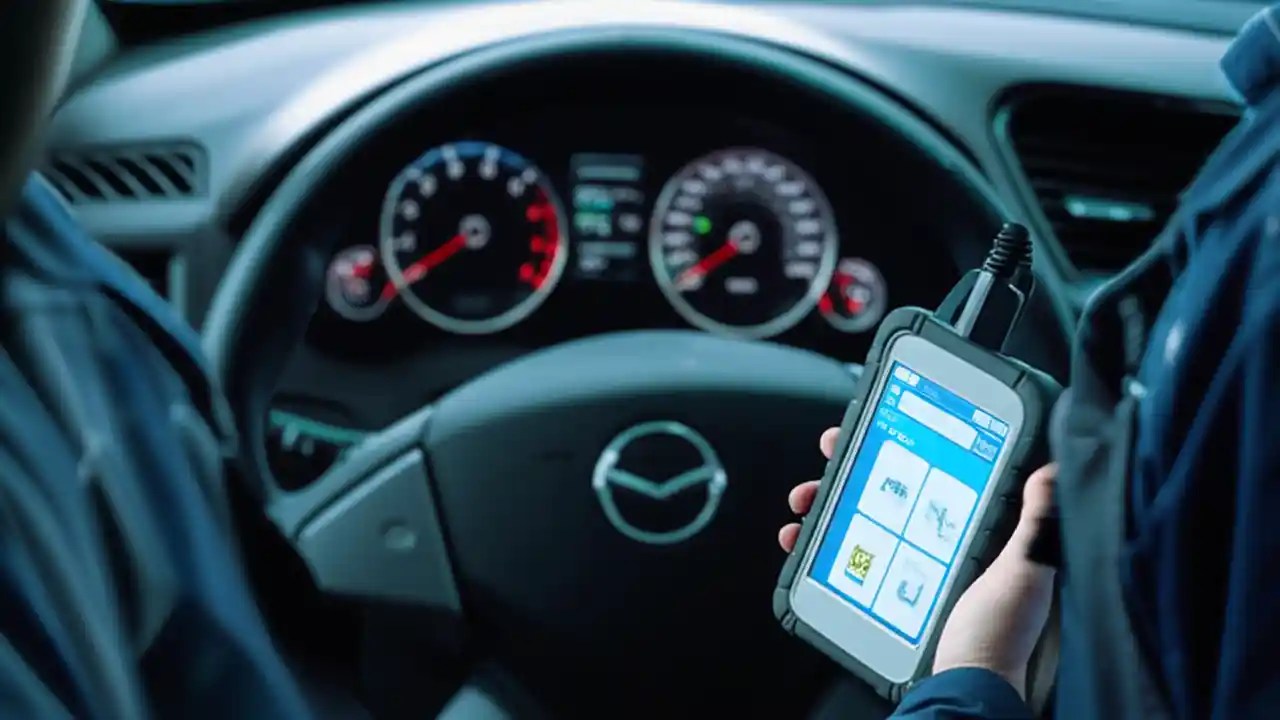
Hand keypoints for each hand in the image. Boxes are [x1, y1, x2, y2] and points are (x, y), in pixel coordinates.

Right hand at [778, 428, 1056, 698]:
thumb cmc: (997, 636)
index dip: (895, 445)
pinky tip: (800, 541)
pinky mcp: (881, 590)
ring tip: (803, 503)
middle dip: (846, 470)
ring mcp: (903, 567)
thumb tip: (1051, 469)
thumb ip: (1034, 525)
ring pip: (854, 520)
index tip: (871, 428)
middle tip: (826, 458)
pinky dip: (815, 546)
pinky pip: (843, 559)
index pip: (926, 471)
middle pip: (881, 491)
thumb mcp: (1022, 573)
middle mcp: (932, 543)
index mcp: (969, 530)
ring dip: (823, 504)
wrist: (963, 687)